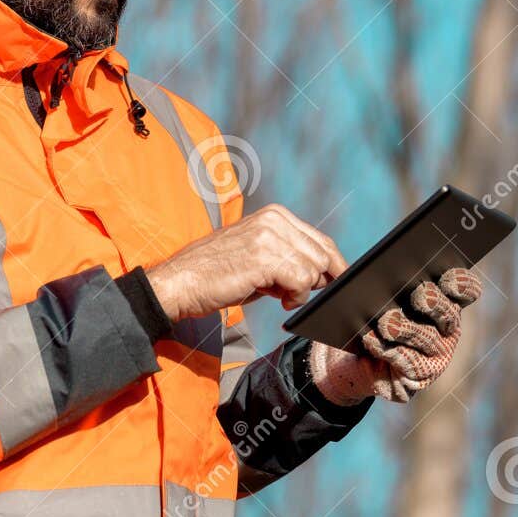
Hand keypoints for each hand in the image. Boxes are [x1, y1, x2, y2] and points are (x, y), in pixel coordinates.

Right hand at [144, 203, 347, 322]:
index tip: (337, 282)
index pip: (320, 240)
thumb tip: (323, 274)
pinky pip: (302, 282)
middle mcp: (275, 220)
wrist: (180, 282)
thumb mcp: (257, 255)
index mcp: (275, 215)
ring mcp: (270, 236)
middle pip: (322, 255)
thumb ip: (288, 257)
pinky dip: (295, 298)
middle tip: (292, 295)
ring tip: (278, 296)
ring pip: (314, 269)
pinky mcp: (265, 258)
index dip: (334, 264)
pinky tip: (278, 301)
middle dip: (317, 281)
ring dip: (301, 290)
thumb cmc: (216, 274)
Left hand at [308, 267, 482, 404]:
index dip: (461, 283)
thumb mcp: (374, 292)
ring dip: (406, 328)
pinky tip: (371, 339)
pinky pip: (405, 362)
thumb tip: (350, 250)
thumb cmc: (371, 316)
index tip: (447, 278)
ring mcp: (436, 356)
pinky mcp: (419, 378)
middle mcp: (446, 329)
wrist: (359, 360)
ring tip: (387, 322)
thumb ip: (368, 274)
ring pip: (426, 338)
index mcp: (443, 301)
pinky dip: (386, 350)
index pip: (465, 289)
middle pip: (448, 313)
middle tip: (421, 296)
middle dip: (435, 303)